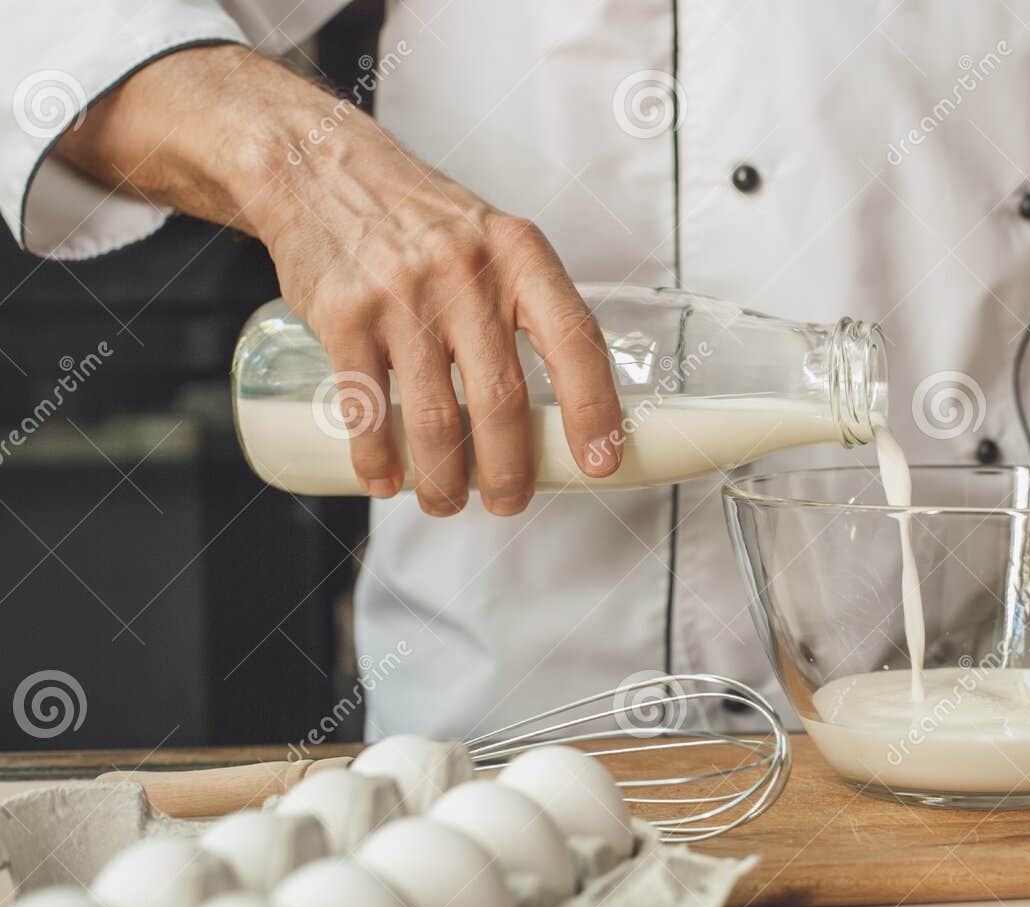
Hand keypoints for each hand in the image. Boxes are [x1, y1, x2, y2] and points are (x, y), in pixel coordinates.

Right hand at [57, 45, 620, 516]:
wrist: (317, 168)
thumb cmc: (418, 217)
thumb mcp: (490, 238)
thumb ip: (525, 306)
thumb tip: (565, 402)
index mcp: (518, 255)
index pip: (574, 341)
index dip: (593, 409)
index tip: (599, 460)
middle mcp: (465, 274)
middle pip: (501, 400)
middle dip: (509, 470)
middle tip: (510, 501)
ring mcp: (401, 296)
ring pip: (434, 419)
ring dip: (444, 480)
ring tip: (447, 501)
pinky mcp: (343, 316)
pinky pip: (368, 409)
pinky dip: (378, 458)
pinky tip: (385, 479)